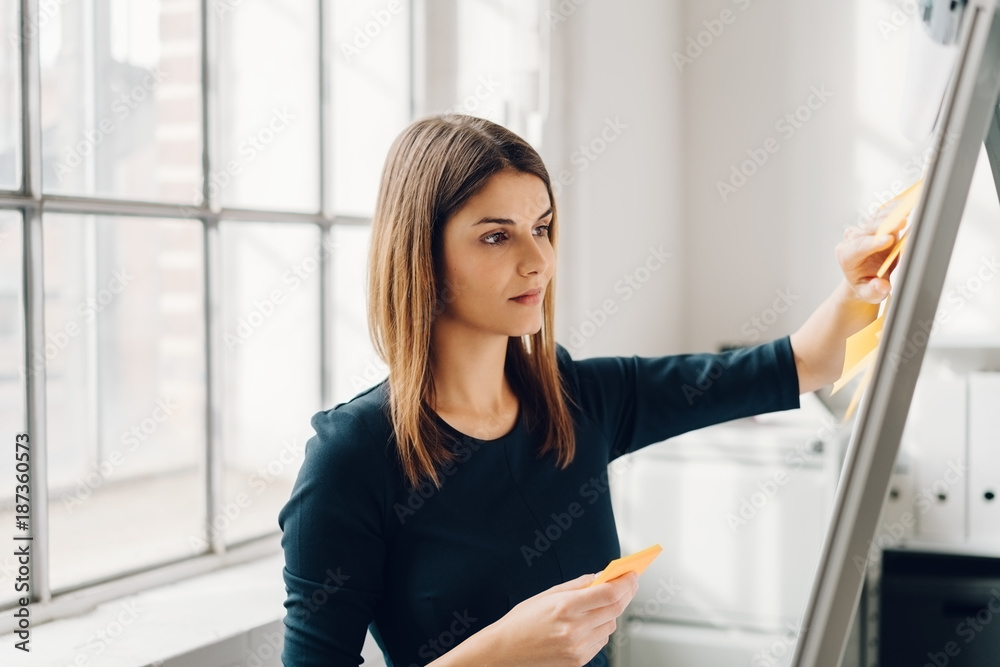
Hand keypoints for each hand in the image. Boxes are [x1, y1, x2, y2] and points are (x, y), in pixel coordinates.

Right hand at [489, 571, 638, 666]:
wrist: (504, 651)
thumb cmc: (521, 621)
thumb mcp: (547, 594)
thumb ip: (577, 585)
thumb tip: (601, 576)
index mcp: (565, 607)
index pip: (609, 593)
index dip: (626, 582)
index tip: (632, 574)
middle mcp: (574, 629)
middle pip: (615, 609)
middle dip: (626, 594)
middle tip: (629, 583)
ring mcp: (577, 647)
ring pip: (610, 625)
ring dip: (610, 612)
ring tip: (597, 606)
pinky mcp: (578, 660)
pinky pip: (601, 641)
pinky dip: (600, 630)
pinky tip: (587, 624)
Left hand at [835, 211, 905, 303]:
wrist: (867, 276)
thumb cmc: (866, 284)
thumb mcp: (869, 294)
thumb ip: (874, 291)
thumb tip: (881, 286)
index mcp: (846, 256)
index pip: (859, 248)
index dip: (874, 243)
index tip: (888, 240)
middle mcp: (852, 240)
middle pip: (869, 230)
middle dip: (885, 227)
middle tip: (901, 223)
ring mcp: (862, 229)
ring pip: (877, 219)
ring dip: (892, 215)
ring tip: (906, 212)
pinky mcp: (874, 222)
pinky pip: (883, 212)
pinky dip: (894, 209)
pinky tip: (904, 205)